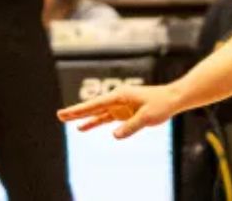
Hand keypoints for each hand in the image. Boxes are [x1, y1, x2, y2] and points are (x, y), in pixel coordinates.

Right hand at [59, 81, 183, 139]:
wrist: (172, 99)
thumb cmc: (161, 104)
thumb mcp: (147, 117)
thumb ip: (131, 126)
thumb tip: (114, 135)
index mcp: (120, 95)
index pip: (96, 104)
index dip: (80, 110)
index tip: (67, 113)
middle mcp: (116, 99)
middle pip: (92, 106)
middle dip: (76, 112)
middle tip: (59, 115)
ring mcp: (118, 106)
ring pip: (96, 112)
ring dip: (82, 117)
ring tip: (66, 120)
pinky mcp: (122, 112)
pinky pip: (104, 118)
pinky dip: (93, 122)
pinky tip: (83, 127)